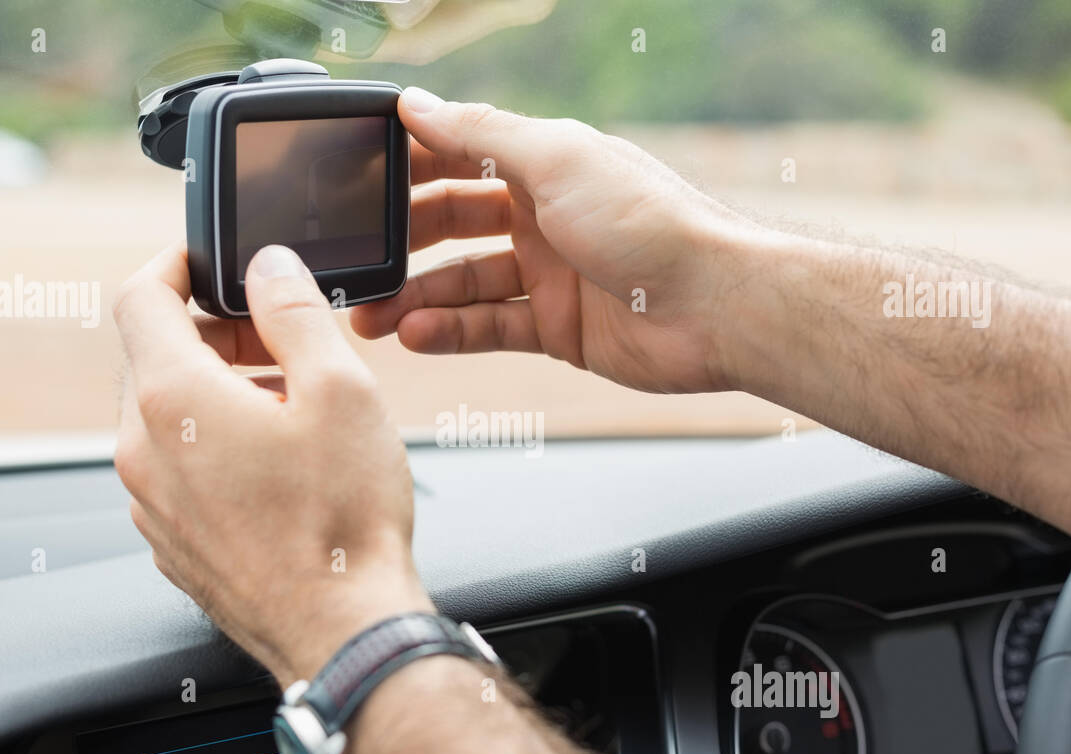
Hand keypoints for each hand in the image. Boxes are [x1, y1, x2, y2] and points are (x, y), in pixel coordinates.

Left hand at [113, 242, 432, 684]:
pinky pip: (176, 472)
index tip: (207, 264)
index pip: (137, 297)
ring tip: (288, 408)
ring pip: (165, 420)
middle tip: (276, 342)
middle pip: (153, 358)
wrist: (342, 631)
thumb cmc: (344, 520)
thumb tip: (268, 267)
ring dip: (215, 393)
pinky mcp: (172, 544)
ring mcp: (151, 505)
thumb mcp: (341, 389)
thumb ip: (294, 311)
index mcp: (174, 400)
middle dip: (210, 334)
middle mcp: (143, 452)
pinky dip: (213, 448)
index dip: (173, 265)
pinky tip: (275, 467)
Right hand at [351, 88, 765, 393]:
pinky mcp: (558, 328)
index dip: (408, 164)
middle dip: (401, 241)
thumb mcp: (556, 159)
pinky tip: (415, 334)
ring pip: (464, 282)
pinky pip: (490, 327)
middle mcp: (543, 215)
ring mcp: (550, 273)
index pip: (458, 154)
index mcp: (544, 163)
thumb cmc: (650, 222)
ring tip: (370, 316)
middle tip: (355, 260)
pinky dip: (450, 332)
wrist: (715, 306)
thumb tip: (415, 101)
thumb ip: (480, 133)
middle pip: (453, 222)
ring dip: (415, 296)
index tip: (354, 180)